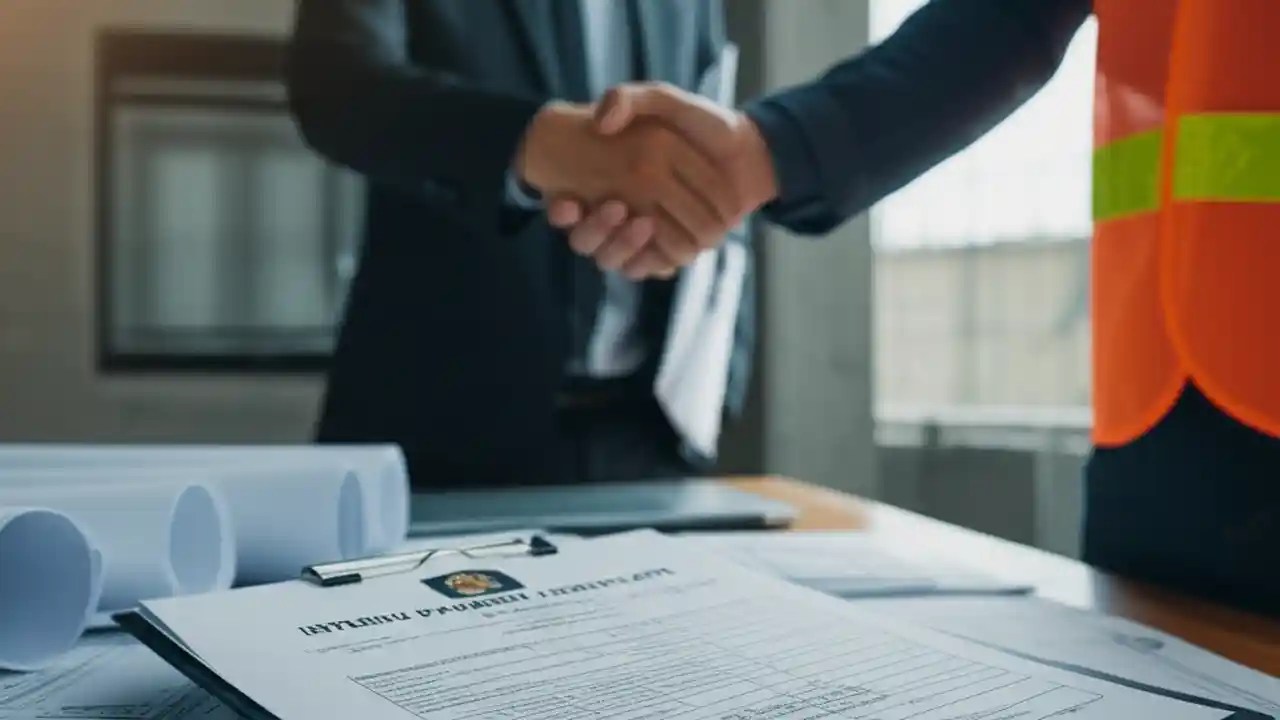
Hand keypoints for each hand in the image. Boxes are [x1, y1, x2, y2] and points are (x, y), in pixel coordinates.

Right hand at [518, 101, 740, 269]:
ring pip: (615, 260)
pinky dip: (655, 258)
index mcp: (608, 183)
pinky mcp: (670, 253)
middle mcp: (619, 216)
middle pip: (587, 241)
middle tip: (613, 207)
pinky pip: (650, 268)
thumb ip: (629, 99)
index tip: (567, 202)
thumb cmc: (702, 124)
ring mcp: (644, 239)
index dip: (562, 211)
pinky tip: (663, 243)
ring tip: (643, 222)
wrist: (748, 153)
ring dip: (624, 245)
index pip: (569, 208)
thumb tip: (601, 122)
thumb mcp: (663, 100)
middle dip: (593, 230)